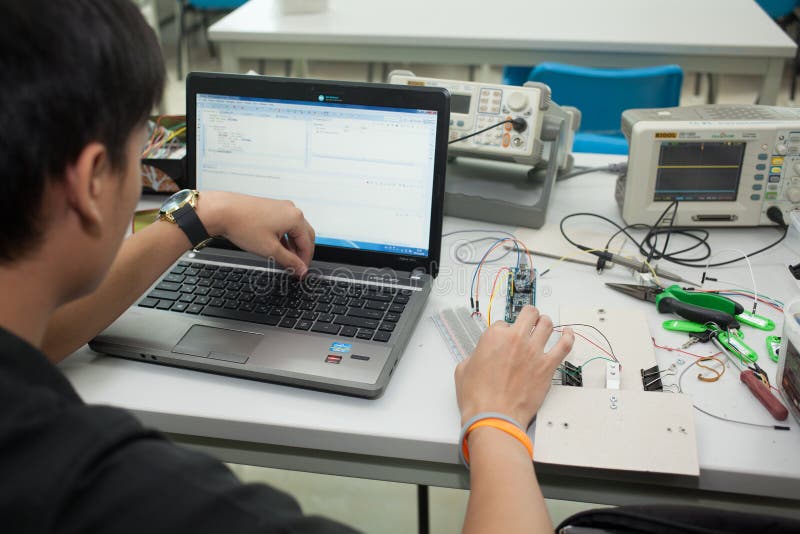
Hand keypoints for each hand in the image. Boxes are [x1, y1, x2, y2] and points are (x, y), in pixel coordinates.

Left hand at [199, 191, 314, 276]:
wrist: (222, 211)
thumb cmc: (243, 225)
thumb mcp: (270, 250)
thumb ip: (289, 261)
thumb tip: (301, 268)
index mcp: (295, 218)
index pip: (307, 244)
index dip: (305, 261)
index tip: (301, 272)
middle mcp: (290, 210)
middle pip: (304, 235)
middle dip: (302, 253)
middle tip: (296, 267)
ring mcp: (280, 207)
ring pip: (294, 230)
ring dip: (293, 245)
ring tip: (285, 260)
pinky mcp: (270, 208)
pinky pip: (284, 225)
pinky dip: (284, 237)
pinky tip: (277, 247)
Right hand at [455, 306, 573, 427]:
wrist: (494, 417)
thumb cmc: (478, 398)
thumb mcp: (463, 370)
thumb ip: (474, 356)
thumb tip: (479, 357)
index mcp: (494, 337)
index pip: (502, 323)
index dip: (503, 331)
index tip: (504, 338)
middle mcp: (515, 340)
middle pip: (529, 314)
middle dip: (528, 316)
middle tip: (528, 320)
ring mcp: (534, 352)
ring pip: (547, 324)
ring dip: (545, 323)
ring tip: (544, 325)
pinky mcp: (547, 366)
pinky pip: (564, 345)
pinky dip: (568, 337)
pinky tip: (568, 333)